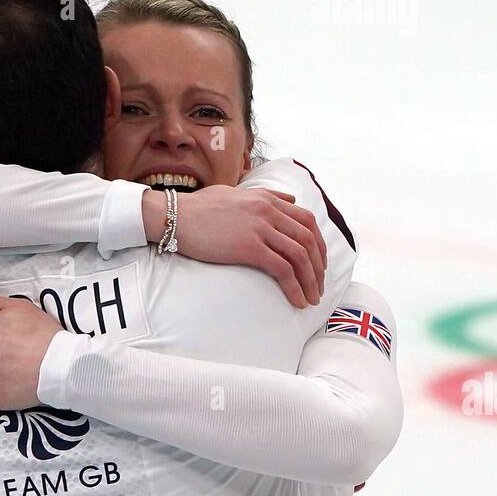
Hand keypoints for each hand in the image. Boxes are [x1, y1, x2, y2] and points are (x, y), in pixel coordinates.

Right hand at [143, 184, 326, 308]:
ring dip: (310, 281)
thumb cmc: (200, 208)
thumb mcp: (237, 194)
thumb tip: (288, 200)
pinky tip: (297, 301)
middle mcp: (269, 211)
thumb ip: (266, 196)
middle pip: (308, 240)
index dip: (319, 244)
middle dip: (318, 267)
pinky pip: (282, 270)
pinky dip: (294, 288)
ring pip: (299, 256)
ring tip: (312, 299)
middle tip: (319, 286)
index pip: (307, 220)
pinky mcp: (249, 248)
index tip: (319, 263)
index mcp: (268, 199)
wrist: (176, 216)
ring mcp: (260, 229)